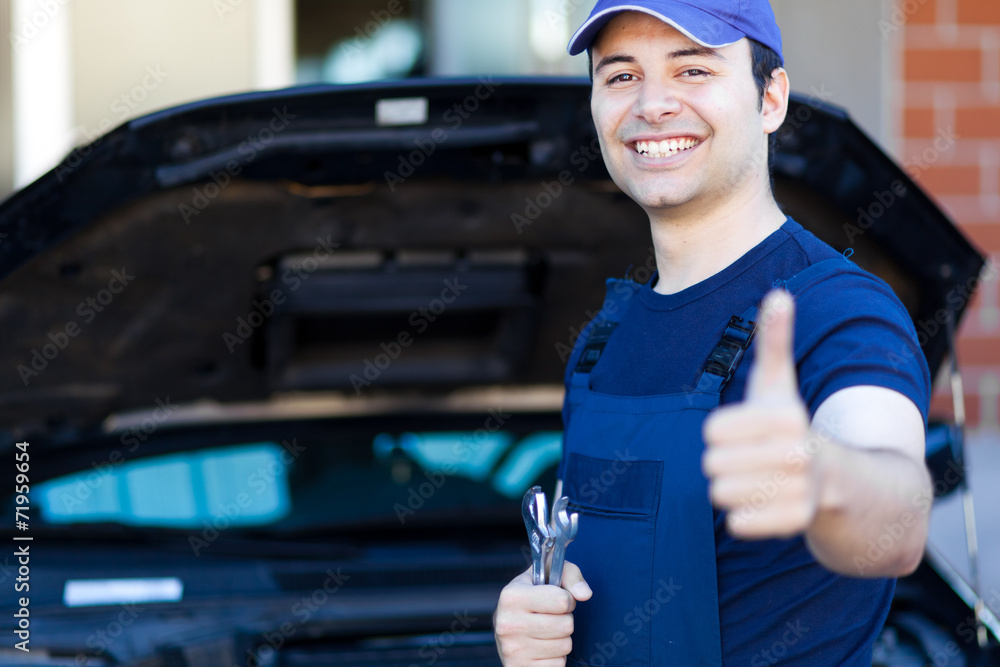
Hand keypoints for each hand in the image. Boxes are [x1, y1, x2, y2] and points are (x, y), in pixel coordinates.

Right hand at [494, 562, 592, 666]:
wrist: (506, 625)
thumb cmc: (533, 595)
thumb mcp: (548, 574)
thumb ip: (570, 575)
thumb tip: (585, 594)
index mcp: (512, 596)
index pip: (562, 601)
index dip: (567, 600)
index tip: (558, 600)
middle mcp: (508, 623)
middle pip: (566, 625)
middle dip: (565, 620)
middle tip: (551, 617)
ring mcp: (513, 649)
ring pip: (564, 646)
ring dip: (562, 639)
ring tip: (546, 631)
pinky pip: (558, 665)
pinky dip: (556, 657)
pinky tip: (542, 648)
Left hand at [702, 289, 818, 538]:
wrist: (841, 482)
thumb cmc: (791, 427)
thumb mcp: (778, 385)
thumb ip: (775, 341)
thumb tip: (778, 293)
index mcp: (787, 417)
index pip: (713, 430)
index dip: (719, 433)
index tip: (739, 432)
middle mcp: (798, 452)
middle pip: (712, 463)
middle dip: (722, 463)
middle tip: (746, 460)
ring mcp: (800, 489)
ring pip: (722, 493)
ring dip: (730, 489)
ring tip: (752, 481)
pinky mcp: (798, 522)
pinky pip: (739, 522)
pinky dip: (742, 516)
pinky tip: (760, 504)